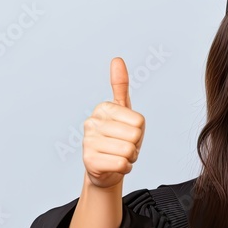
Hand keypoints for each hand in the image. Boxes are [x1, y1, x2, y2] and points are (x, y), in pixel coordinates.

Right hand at [82, 57, 145, 188]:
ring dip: (130, 157)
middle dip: (135, 145)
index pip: (139, 121)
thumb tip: (117, 59)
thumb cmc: (118, 137)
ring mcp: (88, 141)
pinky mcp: (89, 160)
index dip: (139, 131)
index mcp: (103, 108)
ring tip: (119, 155)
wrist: (106, 168)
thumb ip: (120, 86)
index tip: (127, 132)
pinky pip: (121, 164)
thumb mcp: (123, 111)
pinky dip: (125, 168)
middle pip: (134, 135)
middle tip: (123, 146)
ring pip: (128, 150)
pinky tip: (115, 165)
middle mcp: (92, 122)